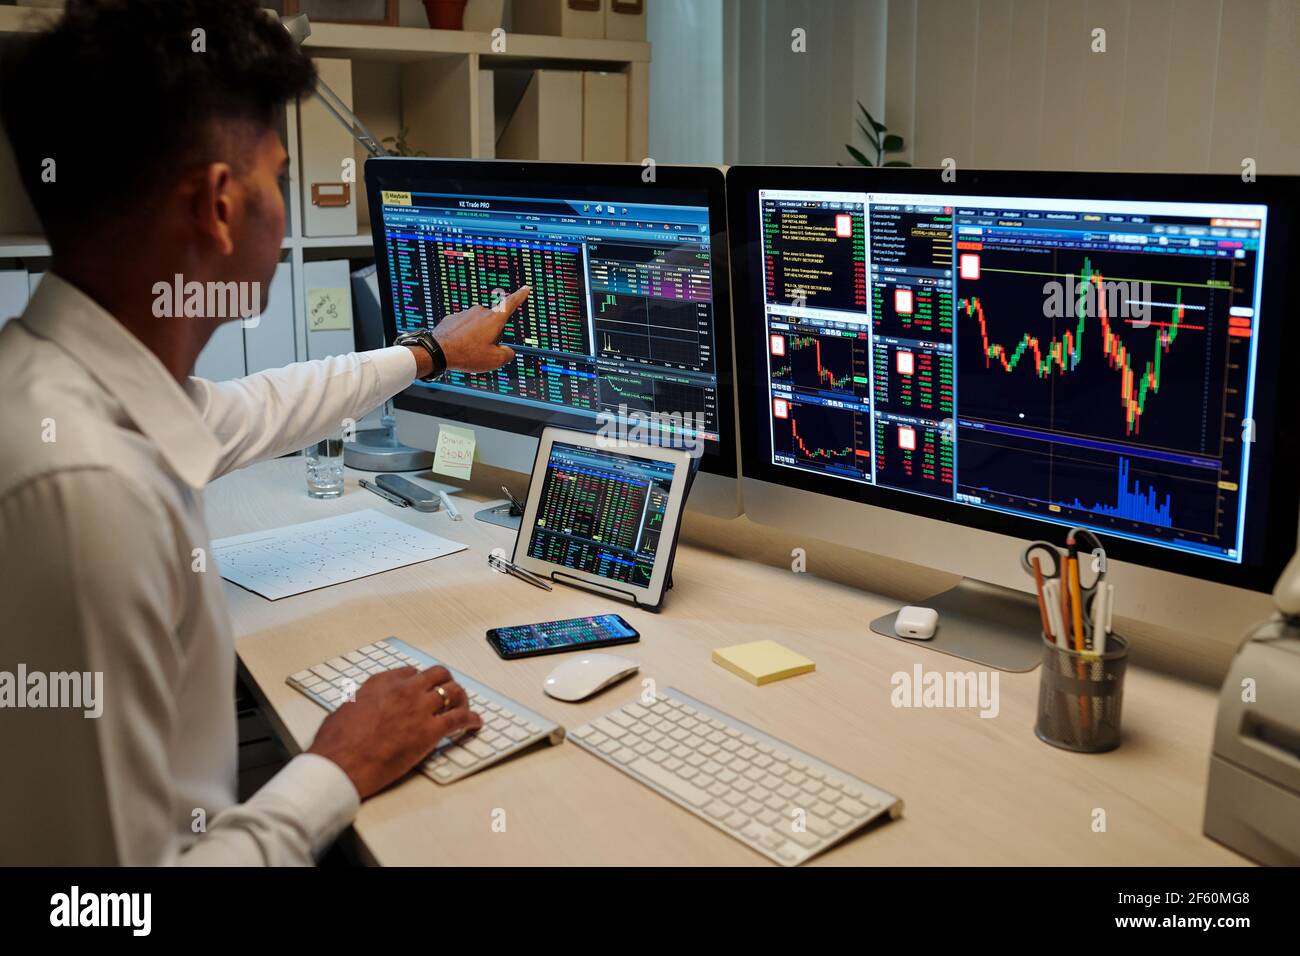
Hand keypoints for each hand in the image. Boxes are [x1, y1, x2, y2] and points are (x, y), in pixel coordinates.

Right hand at [307, 666, 481, 799]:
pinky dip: (471, 719)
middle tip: (448, 693)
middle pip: (436, 674)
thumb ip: (360, 704)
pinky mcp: (430, 731)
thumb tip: (361, 709)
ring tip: (464, 707)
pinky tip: (475, 724)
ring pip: (453, 691)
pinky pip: (460, 718)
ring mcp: (419, 708)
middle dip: (445, 682)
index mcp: (381, 683)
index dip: (419, 681)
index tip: (422, 689)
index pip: (409, 672)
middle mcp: (404, 690)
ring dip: (461, 698)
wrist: (341, 764)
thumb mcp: (344, 711)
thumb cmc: (336, 744)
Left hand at [432, 285, 529, 372]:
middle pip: (493, 322)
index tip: (525, 288)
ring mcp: (465, 313)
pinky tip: (457, 346)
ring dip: (476, 336)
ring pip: (477, 326)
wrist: (437, 351)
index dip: (520, 296)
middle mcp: (480, 312)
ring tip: (467, 350)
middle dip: (491, 335)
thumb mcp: (494, 360)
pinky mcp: (452, 318)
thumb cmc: (466, 354)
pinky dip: (463, 336)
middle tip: (482, 350)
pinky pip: (463, 327)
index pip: (511, 304)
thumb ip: (508, 354)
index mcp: (493, 319)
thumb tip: (508, 352)